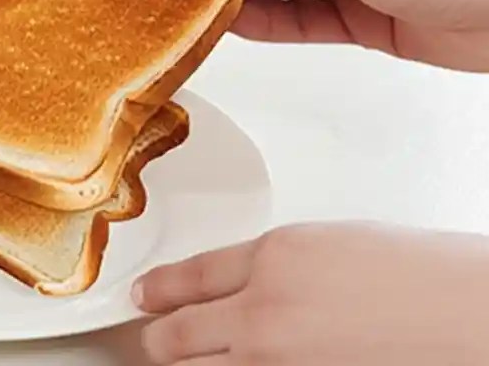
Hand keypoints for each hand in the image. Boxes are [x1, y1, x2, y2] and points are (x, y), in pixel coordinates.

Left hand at [134, 222, 488, 364]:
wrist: (475, 320)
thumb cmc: (426, 278)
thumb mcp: (334, 245)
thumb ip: (276, 264)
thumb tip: (243, 283)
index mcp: (274, 259)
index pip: (187, 278)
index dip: (157, 290)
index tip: (144, 297)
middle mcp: (264, 315)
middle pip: (173, 337)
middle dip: (160, 338)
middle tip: (158, 337)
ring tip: (189, 359)